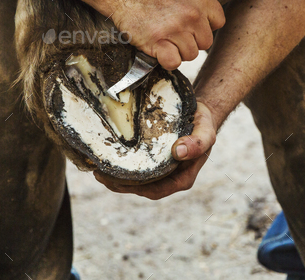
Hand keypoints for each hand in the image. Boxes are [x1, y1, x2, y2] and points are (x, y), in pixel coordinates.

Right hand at [14, 0, 230, 70]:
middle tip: (175, 31)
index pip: (219, 23)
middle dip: (192, 40)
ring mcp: (174, 30)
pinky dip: (166, 60)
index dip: (205, 25)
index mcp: (201, 0)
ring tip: (165, 37)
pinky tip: (159, 48)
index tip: (191, 22)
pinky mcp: (157, 42)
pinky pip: (173, 63)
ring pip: (190, 55)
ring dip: (178, 50)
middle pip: (205, 43)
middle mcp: (191, 15)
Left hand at [94, 102, 217, 198]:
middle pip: (142, 188)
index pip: (157, 190)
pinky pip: (136, 167)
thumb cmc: (204, 125)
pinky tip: (108, 158)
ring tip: (97, 169)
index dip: (135, 189)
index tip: (116, 181)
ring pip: (136, 180)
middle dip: (119, 185)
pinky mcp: (153, 160)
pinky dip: (121, 165)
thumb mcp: (206, 132)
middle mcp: (170, 177)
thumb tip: (177, 152)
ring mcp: (161, 170)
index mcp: (182, 178)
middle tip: (99, 174)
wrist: (200, 114)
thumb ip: (197, 143)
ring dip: (116, 178)